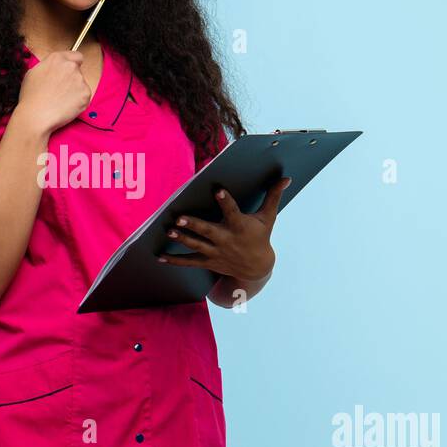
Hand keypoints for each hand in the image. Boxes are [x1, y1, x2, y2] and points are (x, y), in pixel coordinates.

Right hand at [13, 50, 90, 134]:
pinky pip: (84, 96)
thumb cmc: (31, 98)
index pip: (75, 56)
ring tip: (60, 100)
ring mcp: (79, 79)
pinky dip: (78, 101)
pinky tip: (66, 106)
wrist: (36, 116)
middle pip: (78, 70)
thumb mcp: (32, 73)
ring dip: (75, 90)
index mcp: (56, 58)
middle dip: (72, 79)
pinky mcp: (86, 93)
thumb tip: (53, 69)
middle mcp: (70, 66)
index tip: (68, 73)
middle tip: (61, 91)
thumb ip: (47, 66)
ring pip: (81, 84)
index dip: (72, 64)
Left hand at [157, 176, 291, 279]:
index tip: (217, 189)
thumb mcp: (268, 217)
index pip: (232, 211)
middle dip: (193, 225)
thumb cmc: (260, 236)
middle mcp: (226, 240)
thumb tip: (286, 177)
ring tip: (168, 232)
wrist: (257, 268)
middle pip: (207, 231)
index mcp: (239, 226)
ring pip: (196, 246)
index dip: (225, 200)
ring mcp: (215, 252)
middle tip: (179, 218)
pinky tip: (159, 257)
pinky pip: (189, 262)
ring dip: (182, 240)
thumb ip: (273, 196)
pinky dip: (174, 261)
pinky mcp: (208, 262)